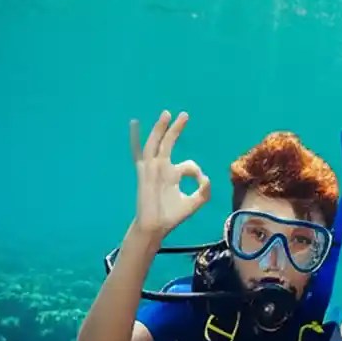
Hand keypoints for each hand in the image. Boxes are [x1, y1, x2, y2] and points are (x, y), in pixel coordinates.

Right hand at [130, 110, 210, 240]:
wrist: (155, 226)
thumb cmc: (172, 216)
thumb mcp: (194, 203)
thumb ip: (204, 191)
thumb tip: (207, 179)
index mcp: (173, 173)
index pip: (189, 165)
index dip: (198, 173)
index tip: (202, 182)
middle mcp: (162, 167)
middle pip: (169, 143)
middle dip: (176, 129)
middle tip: (185, 114)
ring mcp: (152, 168)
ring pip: (156, 143)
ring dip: (161, 128)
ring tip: (167, 114)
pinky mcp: (144, 172)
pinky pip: (138, 152)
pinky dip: (135, 138)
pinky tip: (134, 123)